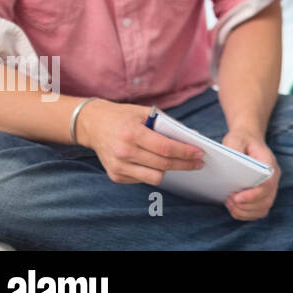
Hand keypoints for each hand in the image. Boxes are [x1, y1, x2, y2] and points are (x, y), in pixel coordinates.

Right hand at [75, 99, 203, 185]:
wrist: (93, 125)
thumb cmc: (123, 117)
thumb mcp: (145, 112)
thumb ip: (167, 124)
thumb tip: (191, 137)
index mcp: (132, 134)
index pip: (165, 148)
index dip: (185, 152)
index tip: (200, 153)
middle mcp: (124, 153)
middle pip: (162, 164)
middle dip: (185, 164)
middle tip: (199, 163)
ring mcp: (118, 167)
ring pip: (154, 177)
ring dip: (171, 170)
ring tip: (182, 164)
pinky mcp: (115, 176)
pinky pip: (142, 179)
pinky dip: (154, 172)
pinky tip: (160, 164)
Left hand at [221, 130, 279, 220]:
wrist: (249, 139)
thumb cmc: (242, 140)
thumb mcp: (235, 139)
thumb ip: (233, 149)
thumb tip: (229, 164)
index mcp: (269, 163)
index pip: (267, 184)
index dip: (253, 195)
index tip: (236, 197)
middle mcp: (273, 177)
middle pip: (266, 200)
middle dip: (246, 206)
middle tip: (229, 200)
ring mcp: (270, 187)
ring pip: (263, 208)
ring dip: (245, 212)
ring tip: (230, 203)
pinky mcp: (263, 195)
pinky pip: (259, 211)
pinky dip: (246, 214)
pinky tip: (234, 207)